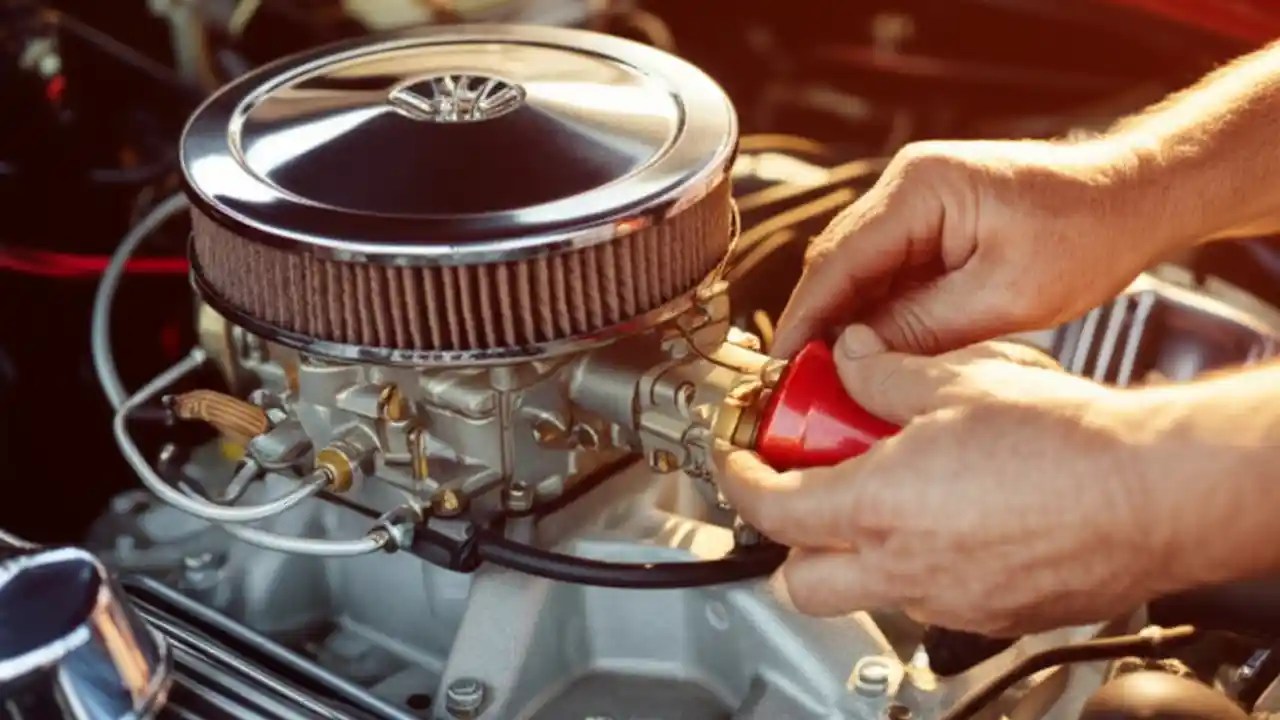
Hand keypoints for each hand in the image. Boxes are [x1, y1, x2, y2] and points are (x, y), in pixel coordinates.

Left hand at [717, 326, 1185, 635]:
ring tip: (889, 488)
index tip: (734, 462)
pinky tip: (952, 513)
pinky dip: (918, 560)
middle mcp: (902, 568)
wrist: (1151, 493)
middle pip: (800, 579)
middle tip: (803, 486)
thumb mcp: (956, 382)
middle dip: (787, 538)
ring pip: (865, 590)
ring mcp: (947, 601)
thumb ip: (885, 371)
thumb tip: (850, 355)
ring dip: (856, 547)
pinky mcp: (992, 614)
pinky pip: (929, 596)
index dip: (737, 481)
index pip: (770, 509)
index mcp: (877, 508)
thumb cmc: (1063, 443)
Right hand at [772, 139, 1172, 357]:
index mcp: (920, 188)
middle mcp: (908, 187)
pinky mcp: (932, 226)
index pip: (839, 258)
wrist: (1135, 200)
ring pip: (859, 272)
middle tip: (799, 382)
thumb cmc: (1089, 232)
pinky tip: (873, 355)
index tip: (782, 363)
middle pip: (839, 264)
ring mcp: (919, 205)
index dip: (805, 316)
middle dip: (818, 324)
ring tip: (830, 378)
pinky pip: (888, 275)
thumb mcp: (1006, 296)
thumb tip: (857, 355)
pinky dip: (877, 315)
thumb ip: (924, 325)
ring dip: (846, 323)